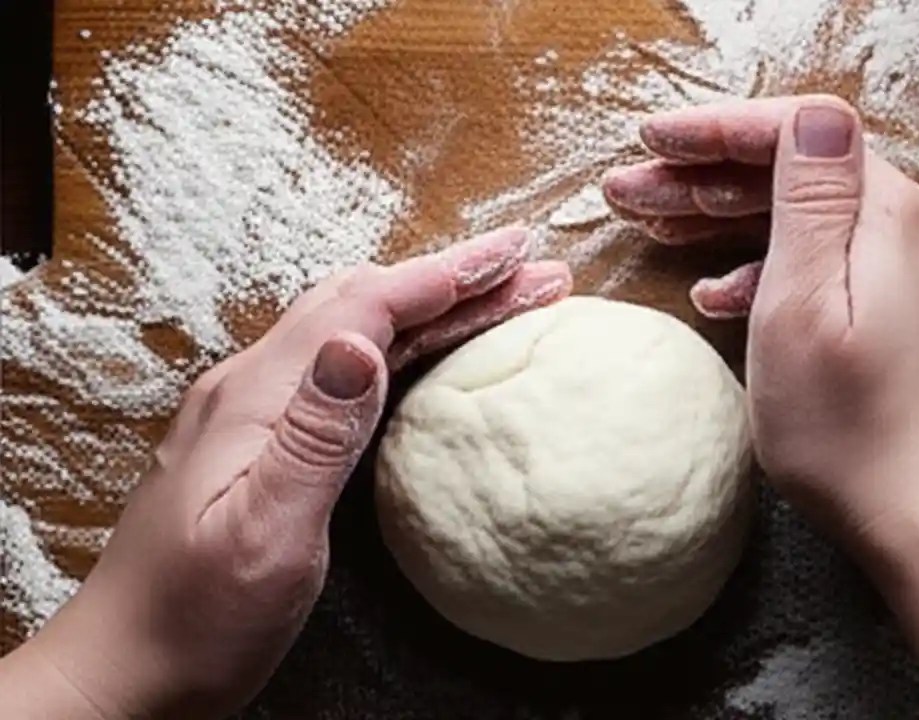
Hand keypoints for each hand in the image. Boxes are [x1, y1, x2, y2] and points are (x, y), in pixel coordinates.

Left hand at [9, 228, 570, 718]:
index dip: (444, 276)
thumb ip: (313, 439)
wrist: (124, 669)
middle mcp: (252, 386)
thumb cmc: (194, 620)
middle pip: (364, 303)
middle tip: (528, 267)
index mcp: (257, 397)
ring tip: (501, 297)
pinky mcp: (262, 437)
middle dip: (451, 279)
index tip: (513, 256)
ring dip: (432, 306)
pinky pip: (342, 367)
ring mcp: (255, 410)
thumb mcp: (263, 538)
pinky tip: (429, 351)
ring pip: (356, 330)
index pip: (363, 307)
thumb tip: (359, 346)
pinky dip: (402, 345)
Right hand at [604, 96, 918, 556]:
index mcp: (890, 213)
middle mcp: (909, 226)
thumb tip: (813, 114)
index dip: (716, 130)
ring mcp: (907, 268)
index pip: (799, 131)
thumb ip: (808, 200)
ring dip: (723, 218)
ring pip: (801, 217)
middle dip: (705, 175)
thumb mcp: (803, 304)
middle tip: (628, 188)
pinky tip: (715, 292)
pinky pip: (820, 263)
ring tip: (652, 225)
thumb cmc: (849, 427)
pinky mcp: (897, 307)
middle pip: (795, 171)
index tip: (651, 139)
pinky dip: (762, 267)